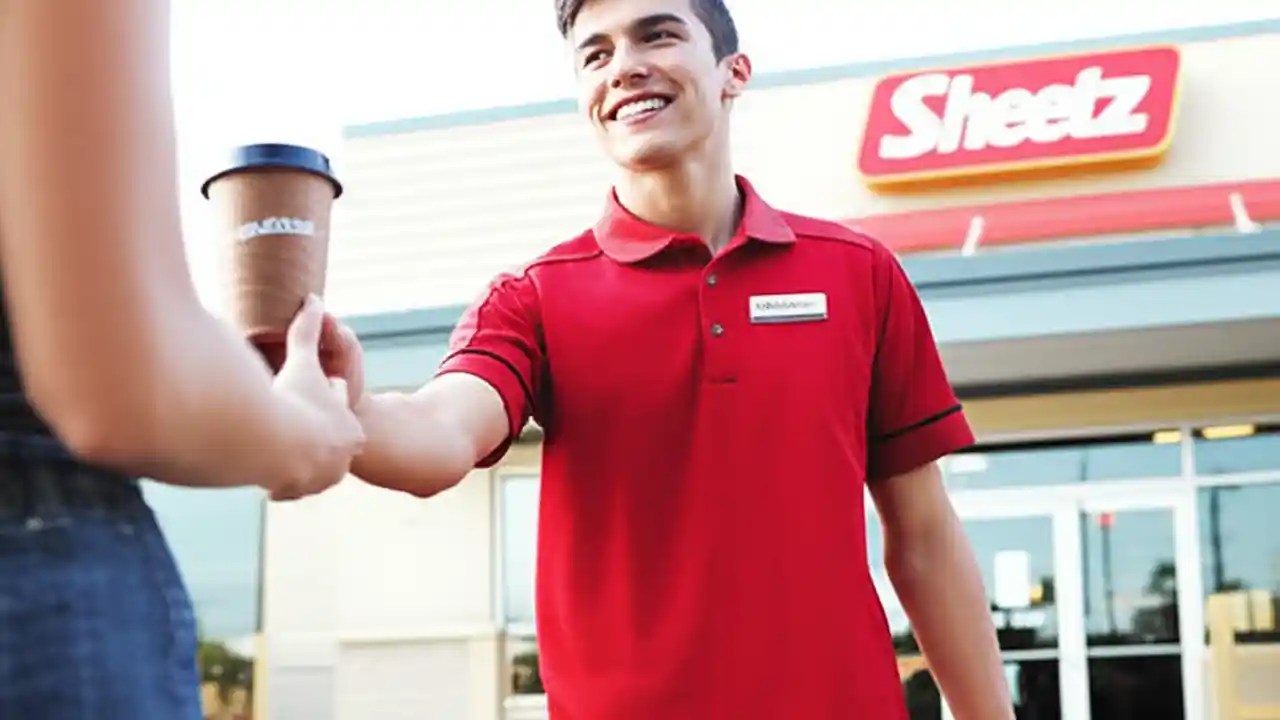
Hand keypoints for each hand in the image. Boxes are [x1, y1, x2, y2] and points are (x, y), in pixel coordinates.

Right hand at [266, 295, 365, 500]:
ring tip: (275, 445)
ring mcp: (317, 480)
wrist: (272, 445)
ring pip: (305, 467)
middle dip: (309, 435)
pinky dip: (275, 478)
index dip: (321, 400)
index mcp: (351, 430)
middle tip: (290, 423)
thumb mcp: (302, 362)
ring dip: (293, 458)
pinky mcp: (292, 491)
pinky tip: (264, 469)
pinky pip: (283, 486)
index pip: (337, 415)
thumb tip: (313, 298)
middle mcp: (340, 460)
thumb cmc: (291, 400)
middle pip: (323, 443)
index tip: (306, 397)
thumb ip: (307, 330)